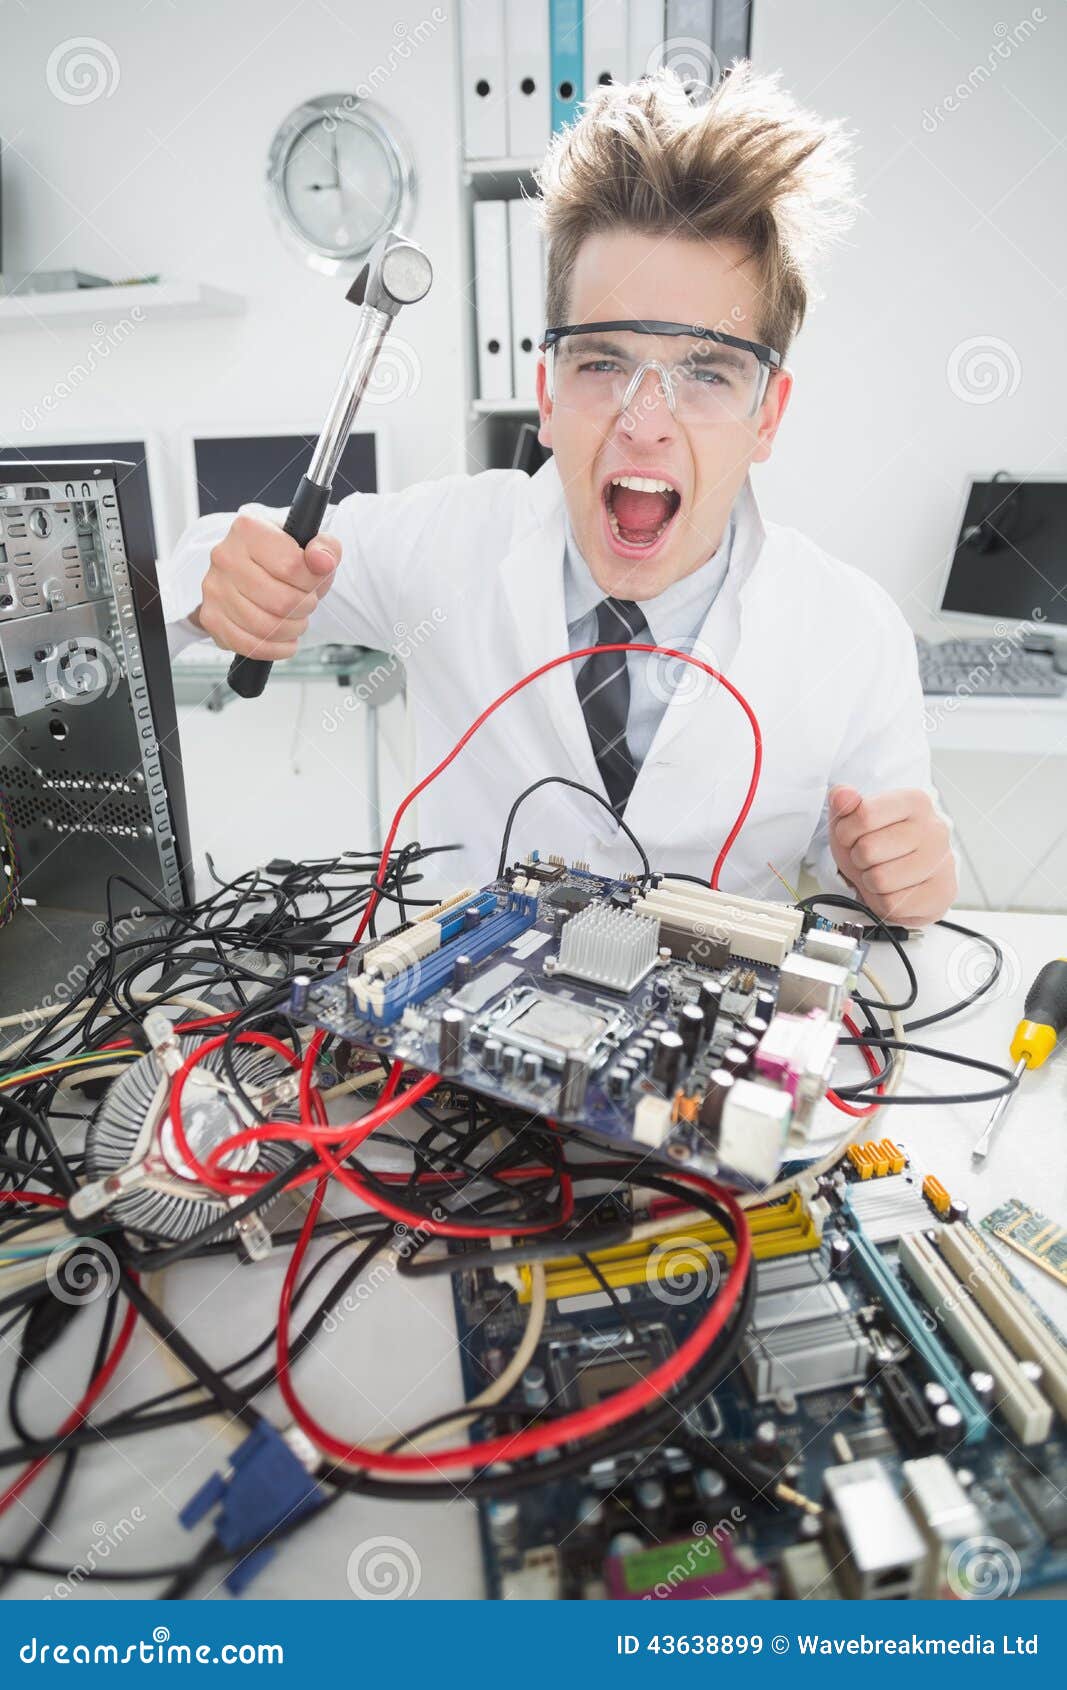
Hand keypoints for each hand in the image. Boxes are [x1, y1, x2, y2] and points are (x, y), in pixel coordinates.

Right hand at [194, 513, 340, 660]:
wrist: (251, 569)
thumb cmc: (283, 557)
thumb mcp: (310, 544)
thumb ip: (324, 547)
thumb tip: (323, 562)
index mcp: (248, 529)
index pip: (291, 566)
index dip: (312, 581)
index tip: (314, 581)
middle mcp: (225, 556)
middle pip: (280, 601)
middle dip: (304, 608)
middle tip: (307, 604)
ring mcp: (214, 588)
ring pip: (264, 626)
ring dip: (291, 629)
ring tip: (296, 620)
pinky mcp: (211, 617)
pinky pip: (248, 645)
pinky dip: (275, 648)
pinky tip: (285, 640)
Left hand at [828, 785, 956, 925]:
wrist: (906, 878)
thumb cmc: (879, 845)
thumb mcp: (853, 820)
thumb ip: (843, 802)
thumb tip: (842, 794)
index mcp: (915, 801)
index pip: (864, 815)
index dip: (846, 832)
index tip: (853, 836)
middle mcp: (934, 828)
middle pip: (868, 850)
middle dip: (858, 859)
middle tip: (870, 859)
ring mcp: (942, 861)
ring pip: (880, 880)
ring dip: (870, 882)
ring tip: (882, 874)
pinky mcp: (943, 892)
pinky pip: (893, 905)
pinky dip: (883, 902)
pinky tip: (894, 891)